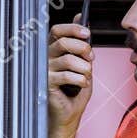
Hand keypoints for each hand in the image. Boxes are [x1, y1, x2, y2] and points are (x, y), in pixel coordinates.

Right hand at [47, 22, 92, 137]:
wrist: (69, 114)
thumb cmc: (75, 90)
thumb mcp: (83, 64)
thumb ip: (82, 46)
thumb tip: (84, 23)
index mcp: (53, 50)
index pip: (57, 30)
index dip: (72, 28)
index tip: (86, 33)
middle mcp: (46, 57)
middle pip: (63, 42)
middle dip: (83, 48)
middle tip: (91, 58)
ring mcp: (45, 70)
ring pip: (67, 59)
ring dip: (84, 68)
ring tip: (87, 76)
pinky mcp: (47, 84)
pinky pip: (66, 76)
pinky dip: (80, 80)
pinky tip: (83, 84)